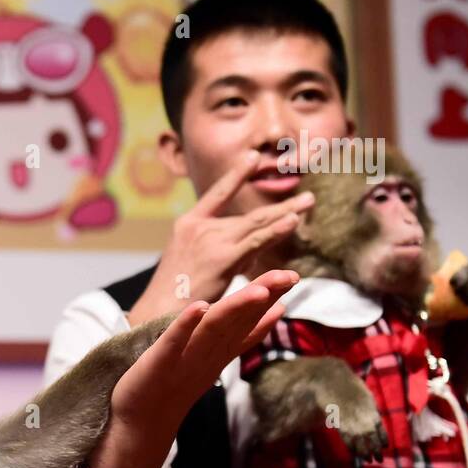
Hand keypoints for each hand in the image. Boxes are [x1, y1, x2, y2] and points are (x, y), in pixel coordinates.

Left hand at [89, 270, 297, 467]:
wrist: (141, 423)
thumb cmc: (171, 387)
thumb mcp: (207, 360)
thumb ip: (234, 339)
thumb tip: (263, 317)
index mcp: (217, 351)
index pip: (247, 322)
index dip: (268, 300)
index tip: (292, 278)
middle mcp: (207, 354)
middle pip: (238, 320)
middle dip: (263, 296)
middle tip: (291, 275)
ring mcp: (185, 358)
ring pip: (215, 328)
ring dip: (237, 308)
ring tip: (260, 289)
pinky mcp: (160, 363)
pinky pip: (175, 341)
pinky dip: (187, 324)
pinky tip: (200, 306)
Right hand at [127, 150, 313, 325]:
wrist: (158, 310)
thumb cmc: (174, 292)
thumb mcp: (189, 261)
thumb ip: (219, 249)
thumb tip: (251, 250)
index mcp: (188, 224)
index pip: (217, 194)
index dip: (236, 175)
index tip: (253, 157)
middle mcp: (200, 227)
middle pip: (248, 214)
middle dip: (279, 205)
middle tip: (306, 196)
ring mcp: (211, 240)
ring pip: (256, 224)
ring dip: (286, 213)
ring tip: (308, 202)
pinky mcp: (223, 258)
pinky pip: (256, 241)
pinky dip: (276, 230)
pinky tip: (293, 221)